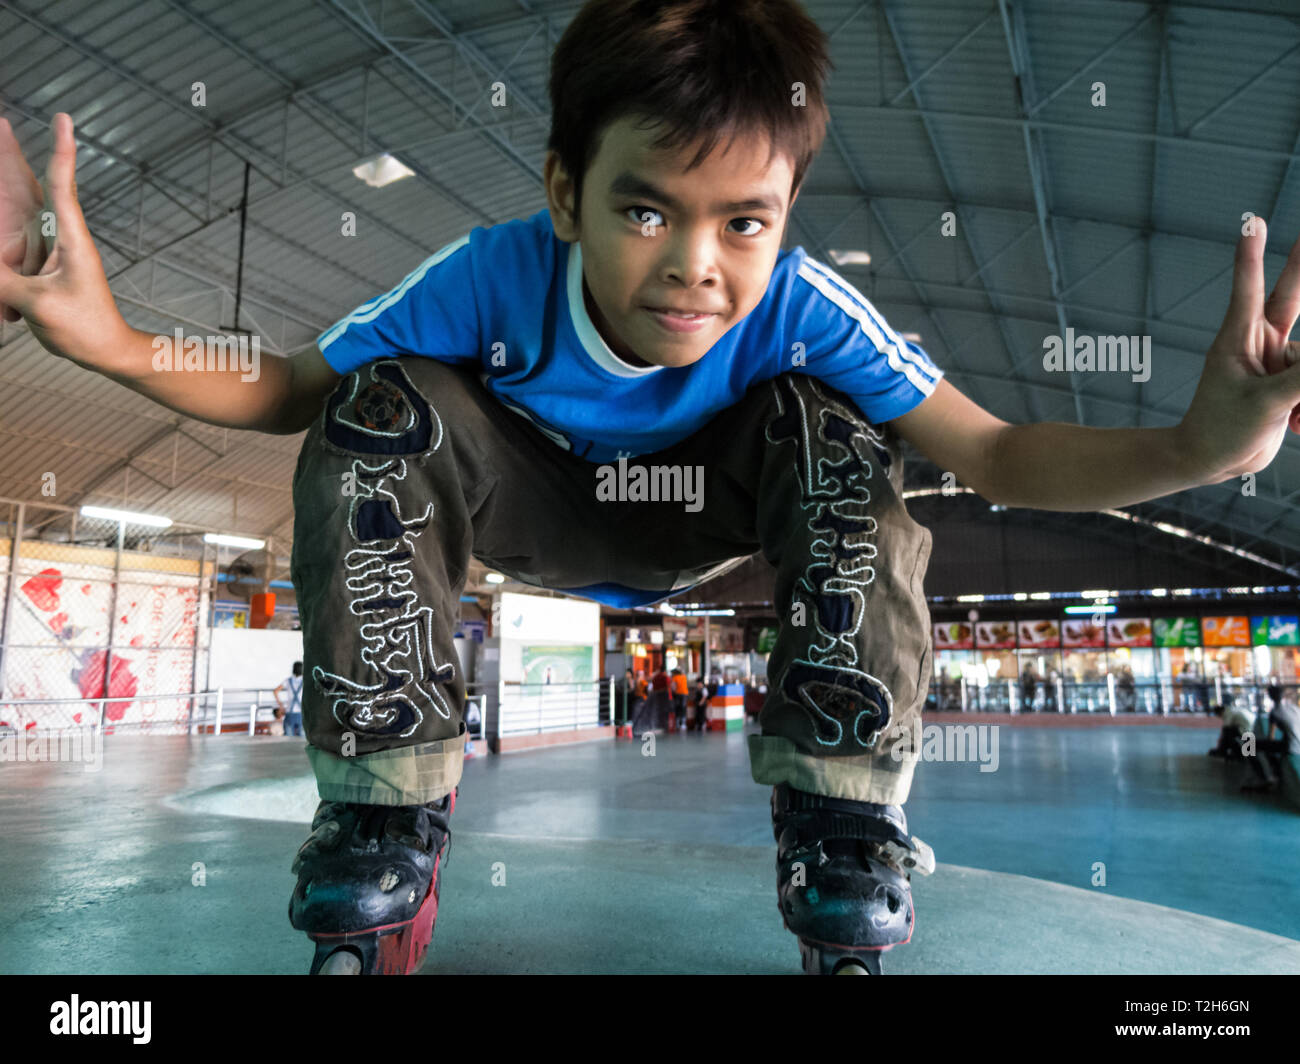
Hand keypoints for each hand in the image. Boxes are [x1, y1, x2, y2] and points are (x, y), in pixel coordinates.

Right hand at [0, 113, 130, 366]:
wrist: (105, 352)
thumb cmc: (83, 330)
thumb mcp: (36, 305)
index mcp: (72, 242)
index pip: (63, 188)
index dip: (61, 152)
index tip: (64, 119)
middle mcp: (65, 240)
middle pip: (32, 190)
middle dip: (11, 158)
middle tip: (0, 123)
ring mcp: (54, 253)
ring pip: (17, 227)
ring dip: (10, 227)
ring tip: (7, 174)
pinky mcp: (45, 269)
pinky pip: (14, 252)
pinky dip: (7, 258)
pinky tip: (12, 292)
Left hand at [1178, 218, 1299, 482]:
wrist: (1212, 461)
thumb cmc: (1222, 431)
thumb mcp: (1266, 404)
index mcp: (1238, 340)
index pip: (1248, 288)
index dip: (1253, 255)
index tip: (1252, 222)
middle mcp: (1259, 343)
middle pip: (1292, 297)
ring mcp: (1277, 362)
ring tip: (1294, 417)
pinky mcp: (1290, 382)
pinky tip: (1297, 426)